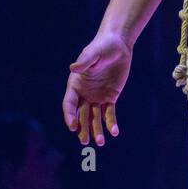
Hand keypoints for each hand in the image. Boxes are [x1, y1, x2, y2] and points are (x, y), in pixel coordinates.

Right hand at [61, 31, 131, 146]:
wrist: (118, 45)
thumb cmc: (102, 47)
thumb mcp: (93, 53)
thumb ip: (84, 61)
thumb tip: (73, 68)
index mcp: (75, 84)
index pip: (69, 104)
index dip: (70, 116)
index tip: (72, 127)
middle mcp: (84, 93)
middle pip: (80, 115)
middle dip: (82, 128)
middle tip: (85, 141)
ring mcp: (96, 97)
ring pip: (94, 117)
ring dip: (96, 130)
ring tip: (100, 142)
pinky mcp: (110, 97)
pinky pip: (109, 113)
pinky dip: (111, 122)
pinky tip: (114, 131)